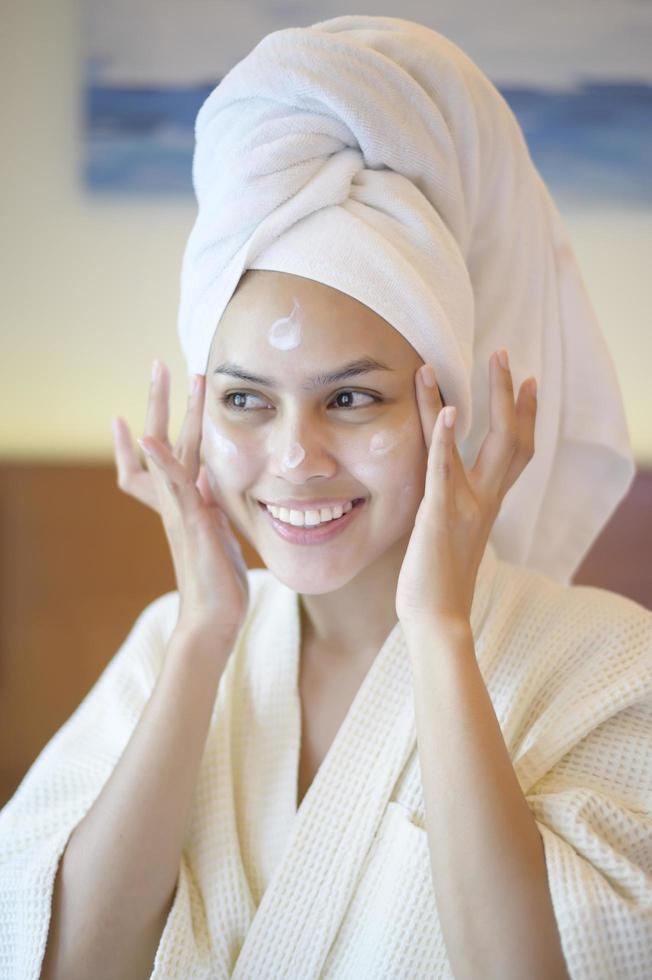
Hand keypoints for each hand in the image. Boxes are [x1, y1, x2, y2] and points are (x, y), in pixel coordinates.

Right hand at [112, 360, 249, 637]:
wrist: (213, 619)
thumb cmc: (217, 579)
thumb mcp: (218, 531)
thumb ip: (209, 502)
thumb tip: (209, 475)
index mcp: (186, 500)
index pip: (166, 454)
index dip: (159, 425)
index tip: (159, 395)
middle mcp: (177, 500)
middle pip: (162, 441)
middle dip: (160, 401)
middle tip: (159, 363)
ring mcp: (180, 510)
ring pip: (168, 451)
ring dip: (164, 410)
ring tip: (164, 374)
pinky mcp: (190, 524)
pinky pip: (173, 486)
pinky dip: (161, 461)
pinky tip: (152, 438)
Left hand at [395, 350, 536, 630]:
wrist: (438, 621)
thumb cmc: (438, 583)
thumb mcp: (449, 537)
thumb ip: (451, 511)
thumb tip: (443, 496)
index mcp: (487, 504)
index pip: (515, 452)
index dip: (523, 416)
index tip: (528, 382)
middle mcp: (483, 500)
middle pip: (509, 438)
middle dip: (507, 394)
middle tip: (505, 355)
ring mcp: (464, 506)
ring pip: (474, 442)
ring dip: (466, 398)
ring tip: (460, 363)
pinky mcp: (439, 516)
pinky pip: (443, 471)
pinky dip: (443, 439)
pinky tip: (441, 410)